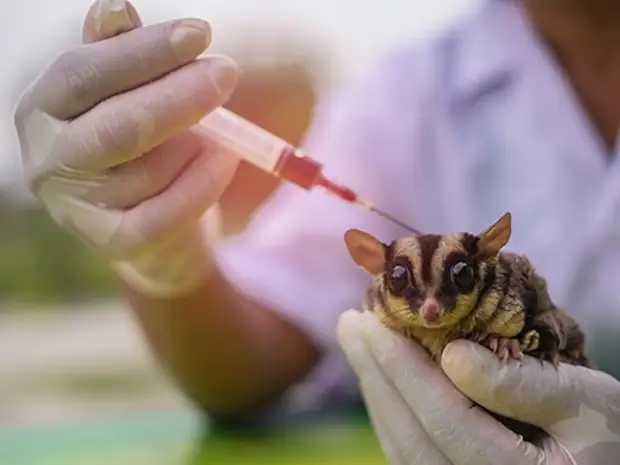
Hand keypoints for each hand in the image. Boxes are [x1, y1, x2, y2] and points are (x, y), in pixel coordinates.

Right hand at [13, 0, 239, 297]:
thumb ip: (119, 53)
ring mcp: (76, 208)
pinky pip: (166, 213)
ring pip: (147, 171)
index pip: (84, 73)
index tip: (200, 34)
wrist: (149, 224)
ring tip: (224, 133)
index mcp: (43, 109)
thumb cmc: (138, 146)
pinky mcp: (113, 243)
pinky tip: (225, 160)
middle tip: (226, 73)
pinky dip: (203, 184)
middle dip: (179, 97)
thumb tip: (115, 8)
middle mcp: (48, 160)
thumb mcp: (124, 94)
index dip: (144, 52)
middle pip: (117, 127)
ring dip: (197, 144)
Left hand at [337, 309, 619, 464]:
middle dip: (375, 375)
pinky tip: (383, 379)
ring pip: (403, 449)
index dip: (402, 368)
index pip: (445, 419)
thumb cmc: (608, 435)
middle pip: (410, 437)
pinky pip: (412, 453)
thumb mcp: (587, 403)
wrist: (607, 464)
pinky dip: (392, 411)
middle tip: (350, 322)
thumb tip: (452, 355)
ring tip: (359, 344)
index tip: (371, 321)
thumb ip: (524, 385)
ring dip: (376, 391)